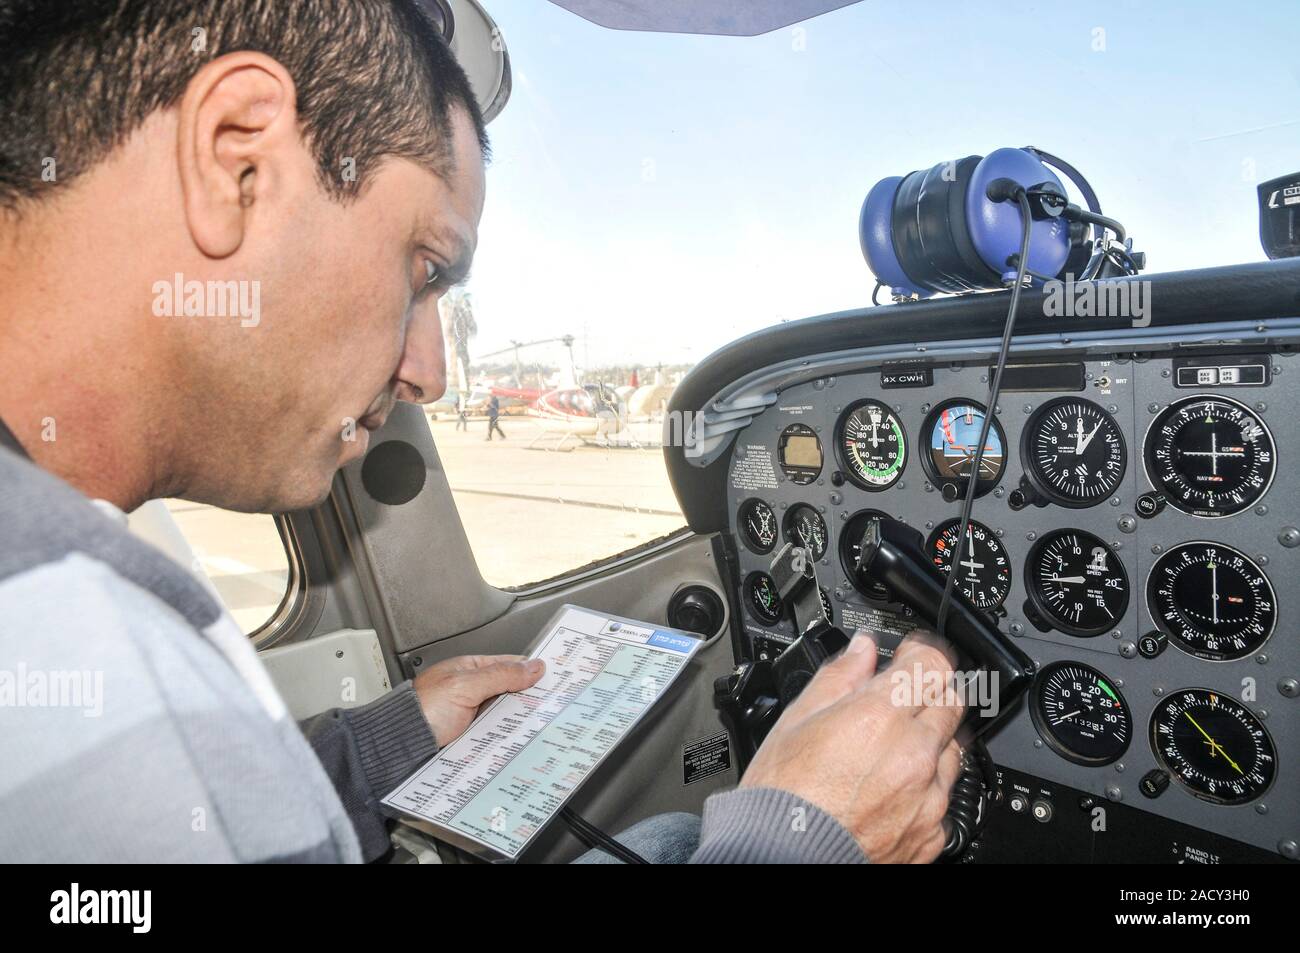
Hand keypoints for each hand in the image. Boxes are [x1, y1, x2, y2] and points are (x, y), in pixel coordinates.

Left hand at [413, 654, 544, 745]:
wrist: (400, 744)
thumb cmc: (422, 710)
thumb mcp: (465, 686)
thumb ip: (500, 675)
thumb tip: (532, 666)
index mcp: (470, 670)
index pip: (509, 665)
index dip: (531, 670)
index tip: (554, 676)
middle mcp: (472, 691)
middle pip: (510, 693)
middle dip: (529, 699)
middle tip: (554, 704)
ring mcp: (471, 716)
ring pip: (506, 717)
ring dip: (520, 721)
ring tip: (541, 724)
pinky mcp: (471, 738)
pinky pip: (496, 736)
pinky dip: (508, 739)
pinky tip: (520, 742)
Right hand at [740, 629, 964, 862]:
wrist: (784, 858)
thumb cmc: (783, 797)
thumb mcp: (797, 719)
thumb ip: (837, 677)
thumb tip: (860, 651)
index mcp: (880, 716)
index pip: (932, 664)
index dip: (920, 652)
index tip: (910, 654)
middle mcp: (913, 754)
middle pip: (951, 701)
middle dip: (931, 690)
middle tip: (903, 694)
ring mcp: (927, 797)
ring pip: (954, 749)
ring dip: (932, 738)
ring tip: (893, 746)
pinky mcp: (931, 833)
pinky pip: (945, 797)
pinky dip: (927, 785)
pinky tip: (895, 788)